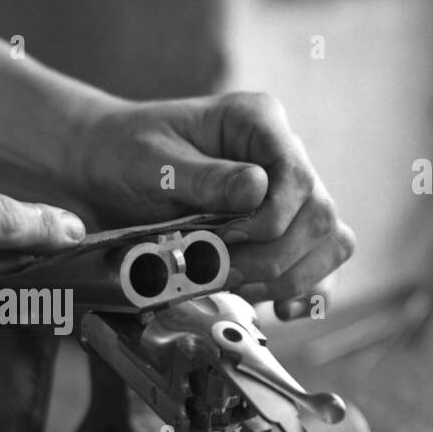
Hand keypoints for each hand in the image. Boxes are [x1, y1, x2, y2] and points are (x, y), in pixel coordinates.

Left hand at [70, 92, 353, 319]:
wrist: (104, 169)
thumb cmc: (124, 154)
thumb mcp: (153, 161)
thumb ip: (205, 177)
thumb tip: (258, 190)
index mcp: (257, 121)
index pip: (298, 176)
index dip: (270, 221)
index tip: (225, 242)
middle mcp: (282, 155)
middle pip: (319, 216)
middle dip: (273, 258)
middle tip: (221, 275)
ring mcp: (286, 194)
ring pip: (328, 242)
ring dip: (287, 278)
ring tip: (236, 288)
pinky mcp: (280, 230)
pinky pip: (318, 262)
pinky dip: (306, 289)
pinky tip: (282, 310)